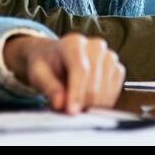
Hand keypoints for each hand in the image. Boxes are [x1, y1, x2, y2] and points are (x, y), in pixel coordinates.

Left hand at [3, 33, 125, 113]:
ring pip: (106, 89)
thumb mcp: (38, 73)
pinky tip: (89, 102)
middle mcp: (95, 46)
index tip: (71, 111)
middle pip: (95, 83)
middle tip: (69, 111)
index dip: (77, 93)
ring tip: (77, 104)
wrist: (56, 57)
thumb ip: (49, 87)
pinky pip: (115, 91)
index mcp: (74, 43)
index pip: (81, 69)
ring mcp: (108, 56)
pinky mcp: (116, 68)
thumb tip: (60, 103)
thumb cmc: (47, 64)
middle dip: (82, 103)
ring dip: (92, 104)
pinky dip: (103, 102)